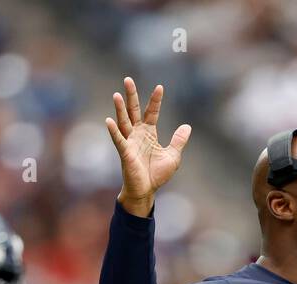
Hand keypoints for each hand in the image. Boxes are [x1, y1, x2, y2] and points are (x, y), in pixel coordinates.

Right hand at [105, 77, 192, 217]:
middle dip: (131, 96)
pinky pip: (119, 140)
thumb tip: (187, 126)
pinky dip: (114, 131)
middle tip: (128, 79)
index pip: (151, 112)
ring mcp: (130, 143)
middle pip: (133, 111)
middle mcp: (137, 135)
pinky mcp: (125, 153)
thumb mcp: (173, 156)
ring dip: (120, 109)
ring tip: (116, 95)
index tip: (160, 87)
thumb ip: (179, 140)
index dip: (155, 100)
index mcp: (149, 133)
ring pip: (123, 122)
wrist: (146, 191)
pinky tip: (109, 120)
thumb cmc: (156, 174)